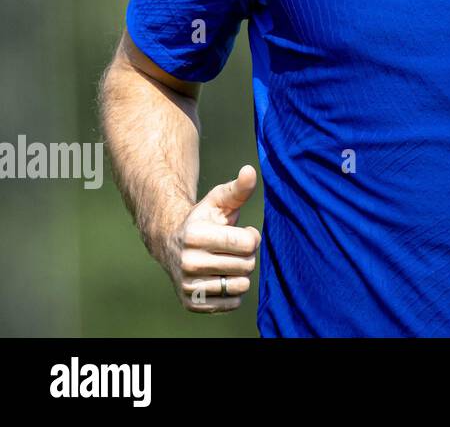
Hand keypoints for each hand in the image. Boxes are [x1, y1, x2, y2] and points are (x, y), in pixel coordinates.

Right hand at [161, 164, 261, 312]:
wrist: (172, 245)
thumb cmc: (203, 219)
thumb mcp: (218, 201)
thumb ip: (238, 188)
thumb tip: (250, 171)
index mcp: (195, 235)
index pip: (247, 244)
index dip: (251, 237)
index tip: (242, 233)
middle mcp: (188, 262)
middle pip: (246, 265)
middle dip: (247, 255)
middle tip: (234, 249)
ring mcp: (188, 285)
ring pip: (241, 286)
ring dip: (241, 274)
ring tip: (227, 263)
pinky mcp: (192, 302)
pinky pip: (231, 304)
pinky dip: (233, 293)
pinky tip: (222, 278)